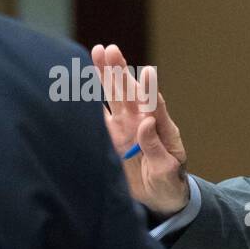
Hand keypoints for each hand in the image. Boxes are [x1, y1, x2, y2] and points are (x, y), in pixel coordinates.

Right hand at [89, 43, 189, 215]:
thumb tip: (146, 122)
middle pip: (129, 92)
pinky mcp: (111, 136)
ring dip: (106, 76)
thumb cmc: (169, 182)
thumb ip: (157, 146)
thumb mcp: (168, 169)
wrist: (158, 198)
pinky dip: (89, 102)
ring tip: (98, 52)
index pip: (155, 104)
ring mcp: (125, 127)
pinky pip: (98, 117)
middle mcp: (141, 120)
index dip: (149, 88)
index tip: (147, 72)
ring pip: (113, 97)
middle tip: (110, 50)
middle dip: (120, 71)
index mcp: (161, 127)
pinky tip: (80, 84)